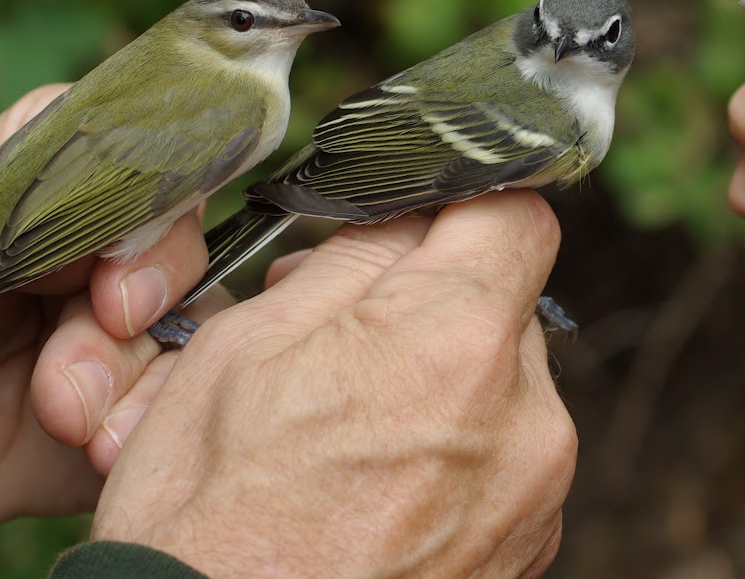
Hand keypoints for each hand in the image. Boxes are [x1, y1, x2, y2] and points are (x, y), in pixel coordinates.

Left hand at [0, 86, 207, 527]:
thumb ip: (11, 185)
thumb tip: (113, 202)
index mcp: (63, 185)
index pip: (155, 170)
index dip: (154, 223)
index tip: (117, 282)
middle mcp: (103, 256)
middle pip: (184, 257)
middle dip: (149, 305)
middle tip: (94, 342)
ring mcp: (115, 338)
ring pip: (190, 337)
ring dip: (146, 379)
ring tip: (74, 419)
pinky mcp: (113, 414)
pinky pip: (167, 415)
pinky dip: (147, 430)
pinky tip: (99, 447)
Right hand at [86, 192, 573, 578]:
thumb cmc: (208, 521)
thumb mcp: (244, 348)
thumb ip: (350, 258)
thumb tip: (402, 216)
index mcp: (454, 341)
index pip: (516, 212)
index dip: (464, 201)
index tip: (421, 215)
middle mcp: (524, 416)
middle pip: (505, 304)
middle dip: (433, 304)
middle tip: (343, 342)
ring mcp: (535, 493)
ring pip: (503, 384)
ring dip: (443, 384)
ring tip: (349, 436)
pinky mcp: (530, 548)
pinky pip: (505, 461)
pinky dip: (454, 458)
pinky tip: (375, 494)